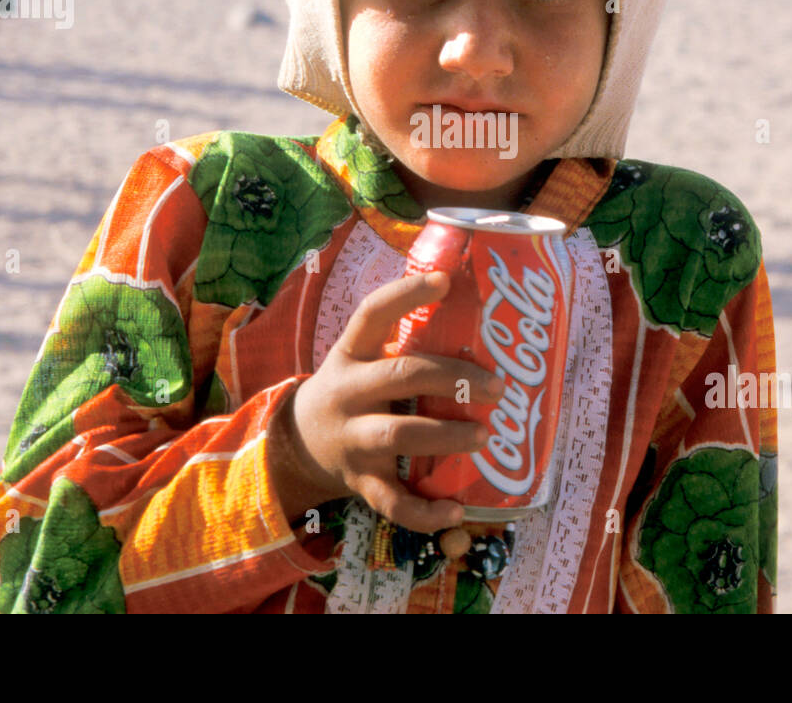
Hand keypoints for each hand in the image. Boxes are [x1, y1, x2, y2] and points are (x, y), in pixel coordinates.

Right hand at [271, 271, 503, 533]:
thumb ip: (404, 343)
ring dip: (445, 435)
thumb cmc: (351, 392)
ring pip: (398, 435)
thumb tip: (477, 318)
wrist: (295, 446)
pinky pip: (392, 501)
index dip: (407, 294)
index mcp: (350, 354)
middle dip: (451, 376)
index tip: (444, 280)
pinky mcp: (358, 481)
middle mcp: (348, 393)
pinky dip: (425, 511)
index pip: (373, 313)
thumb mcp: (360, 360)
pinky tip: (456, 509)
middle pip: (399, 374)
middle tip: (496, 385)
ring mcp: (352, 439)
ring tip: (483, 435)